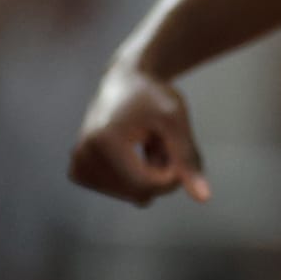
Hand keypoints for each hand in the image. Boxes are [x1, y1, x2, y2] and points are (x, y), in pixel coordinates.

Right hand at [67, 59, 211, 205]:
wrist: (124, 81)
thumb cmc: (152, 97)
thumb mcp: (176, 122)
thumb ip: (187, 159)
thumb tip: (203, 198)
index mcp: (103, 141)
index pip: (145, 185)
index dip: (173, 177)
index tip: (181, 154)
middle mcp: (82, 156)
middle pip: (138, 193)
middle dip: (161, 175)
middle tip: (164, 144)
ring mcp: (77, 166)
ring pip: (131, 195)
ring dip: (150, 175)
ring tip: (147, 144)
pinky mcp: (78, 172)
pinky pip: (121, 191)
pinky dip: (135, 178)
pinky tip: (135, 153)